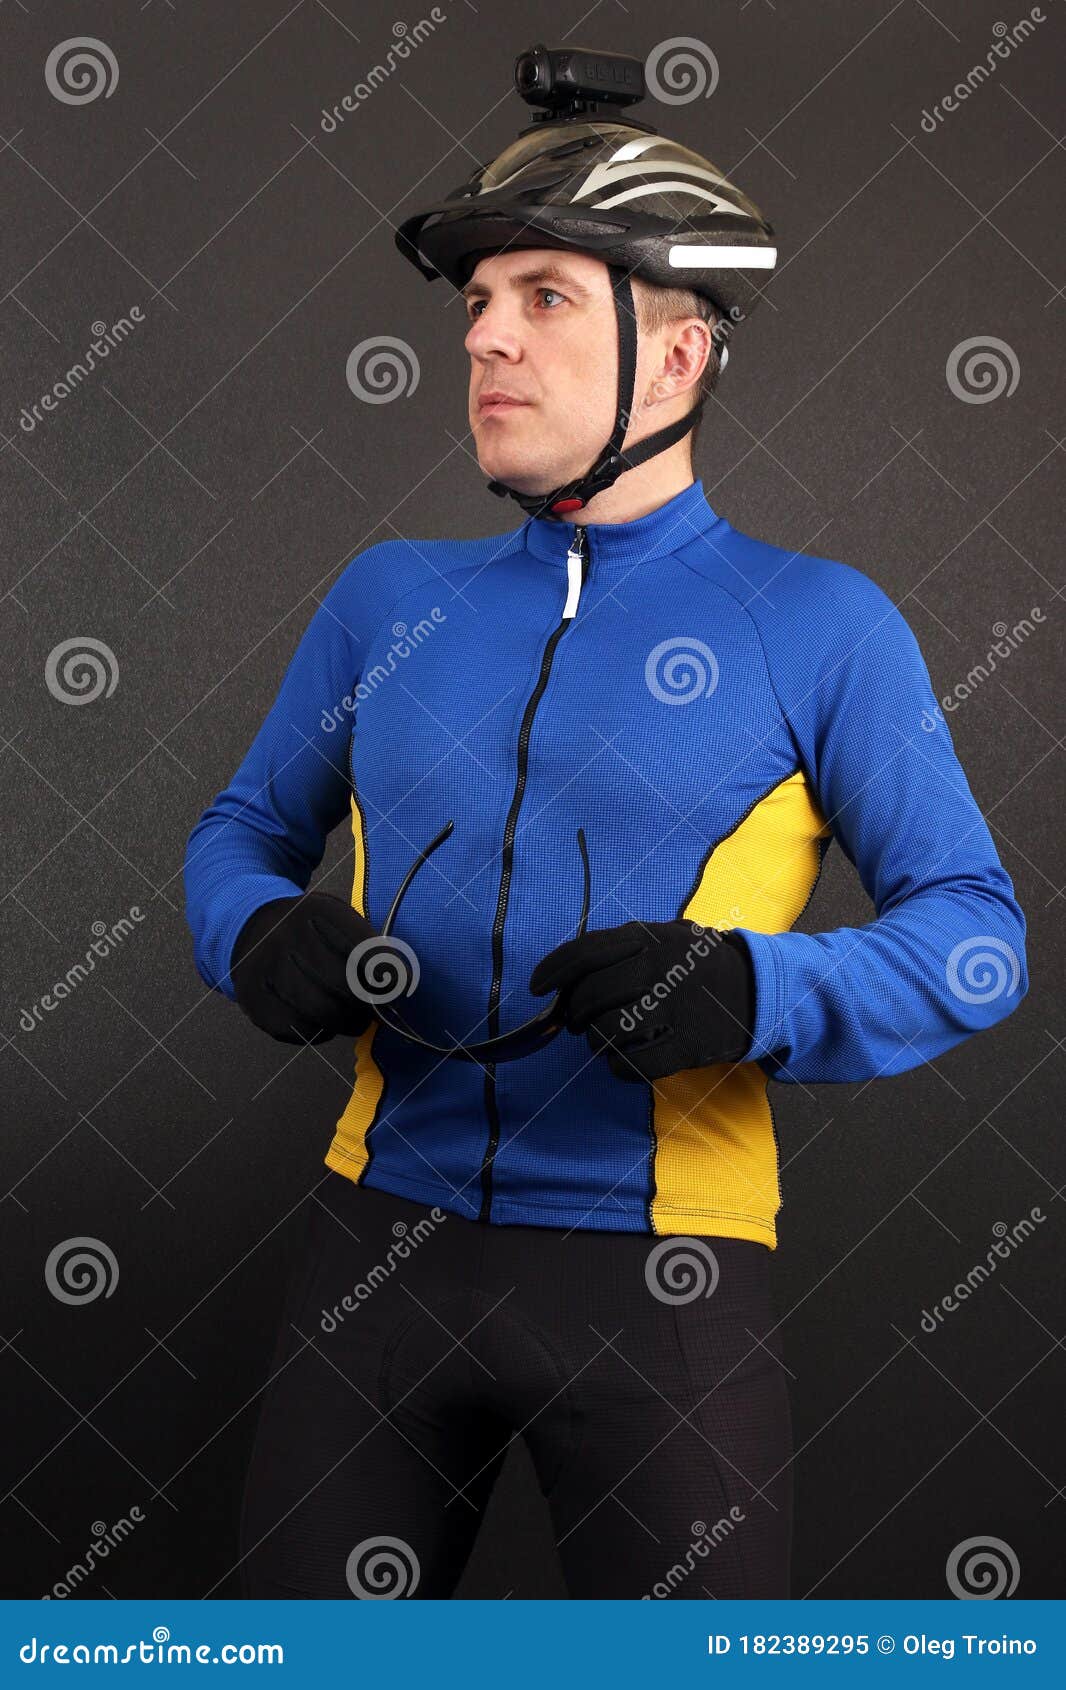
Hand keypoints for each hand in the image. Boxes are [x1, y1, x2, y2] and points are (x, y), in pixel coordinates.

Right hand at [229, 891, 385, 1045]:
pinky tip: (324, 1021)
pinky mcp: (254, 999)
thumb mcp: (339, 919)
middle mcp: (289, 936)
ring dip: (348, 1022)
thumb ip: (368, 947)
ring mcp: (267, 968)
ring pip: (322, 1011)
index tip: (400, 988)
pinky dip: (320, 1032)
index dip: (390, 976)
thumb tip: (398, 986)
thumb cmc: (312, 930)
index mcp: (319, 911)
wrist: (252, 928)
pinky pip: (299, 1029)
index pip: (366, 950)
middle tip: (376, 1011)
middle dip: (369, 1004)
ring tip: (355, 1018)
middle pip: (345, 984)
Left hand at [528, 919, 755, 1082]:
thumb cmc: (699, 965)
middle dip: (574, 1013)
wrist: (760, 989)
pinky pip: (634, 1064)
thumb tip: (566, 977)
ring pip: (607, 1031)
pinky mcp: (690, 1044)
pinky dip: (617, 1067)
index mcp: (652, 937)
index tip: (536, 987)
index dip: (554, 970)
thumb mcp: (667, 938)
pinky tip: (621, 1060)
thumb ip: (623, 949)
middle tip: (576, 1021)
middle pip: (591, 995)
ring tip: (600, 1039)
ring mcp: (676, 1007)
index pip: (587, 951)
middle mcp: (661, 968)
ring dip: (594, 1041)